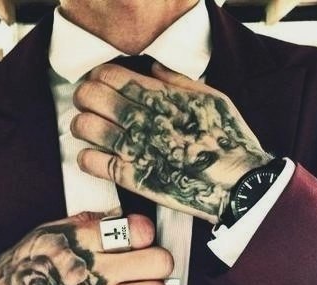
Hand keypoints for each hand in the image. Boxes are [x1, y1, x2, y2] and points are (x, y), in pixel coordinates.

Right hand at [0, 212, 172, 284]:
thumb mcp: (52, 229)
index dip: (145, 231)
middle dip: (158, 260)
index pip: (141, 230)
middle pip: (159, 262)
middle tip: (146, 263)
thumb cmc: (28, 263)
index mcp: (86, 241)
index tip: (138, 236)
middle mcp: (96, 270)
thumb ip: (90, 222)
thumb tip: (122, 217)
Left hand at [72, 63, 272, 222]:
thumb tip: (152, 69)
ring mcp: (136, 149)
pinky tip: (88, 155)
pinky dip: (85, 158)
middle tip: (86, 103)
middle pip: (94, 98)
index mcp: (160, 97)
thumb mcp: (212, 98)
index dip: (97, 77)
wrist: (236, 183)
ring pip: (89, 128)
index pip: (112, 76)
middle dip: (84, 97)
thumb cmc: (228, 140)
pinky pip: (95, 164)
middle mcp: (144, 120)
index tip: (98, 83)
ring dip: (80, 126)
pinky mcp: (133, 178)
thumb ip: (179, 81)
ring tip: (84, 128)